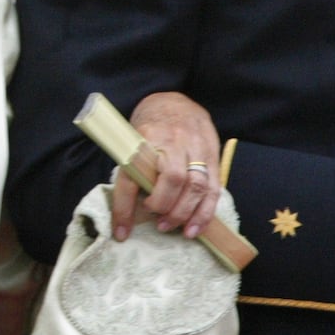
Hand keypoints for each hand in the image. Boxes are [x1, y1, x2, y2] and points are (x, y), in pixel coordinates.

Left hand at [112, 91, 221, 241]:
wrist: (175, 101)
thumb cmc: (150, 126)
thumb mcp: (133, 139)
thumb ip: (133, 168)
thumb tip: (126, 211)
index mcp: (143, 137)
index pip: (130, 176)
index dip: (124, 207)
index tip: (121, 233)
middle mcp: (171, 140)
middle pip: (172, 178)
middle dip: (164, 206)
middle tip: (158, 222)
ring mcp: (195, 146)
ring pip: (196, 185)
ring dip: (185, 213)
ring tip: (173, 228)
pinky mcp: (212, 155)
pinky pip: (213, 189)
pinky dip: (204, 213)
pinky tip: (195, 228)